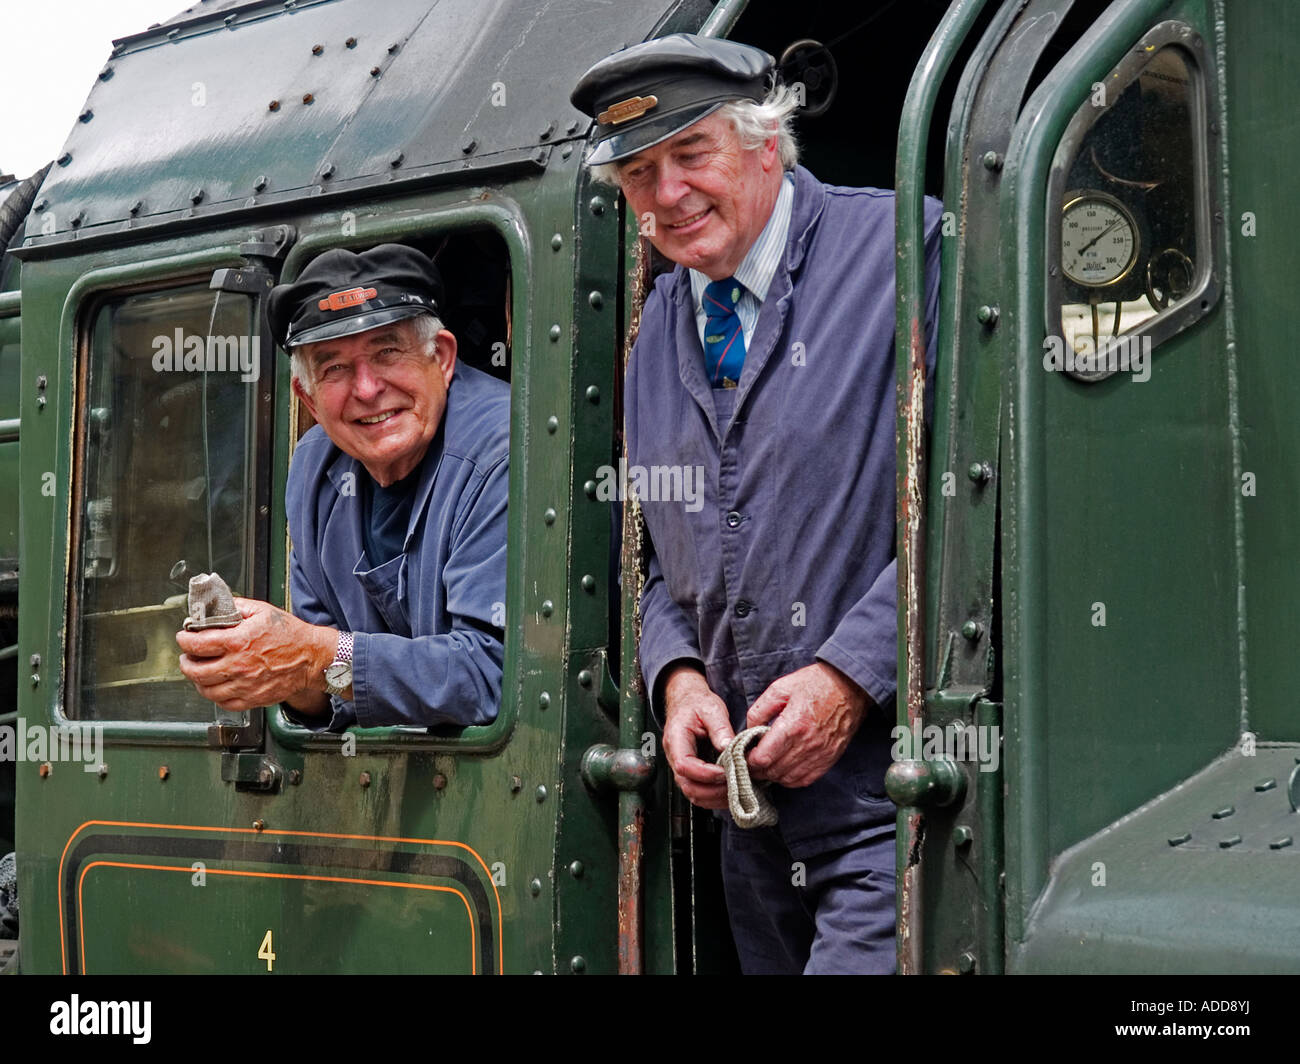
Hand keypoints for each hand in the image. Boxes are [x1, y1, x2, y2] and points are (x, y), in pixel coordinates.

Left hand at [176, 597, 335, 713]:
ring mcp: (244, 685)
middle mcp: (238, 666)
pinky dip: (214, 696)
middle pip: (195, 670)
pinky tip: (216, 686)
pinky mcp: (252, 698)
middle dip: (185, 662)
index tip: (183, 638)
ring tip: (199, 673)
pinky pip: (223, 703)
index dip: (184, 640)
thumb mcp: (263, 611)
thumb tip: (217, 607)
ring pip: (206, 690)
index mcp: (238, 642)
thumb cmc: (291, 635)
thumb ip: (237, 607)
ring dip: (197, 681)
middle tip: (187, 657)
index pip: (196, 644)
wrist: (312, 658)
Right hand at [660, 664, 734, 809]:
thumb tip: (730, 748)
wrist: (688, 701)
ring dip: (715, 797)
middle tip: (737, 785)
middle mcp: (674, 757)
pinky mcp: (691, 772)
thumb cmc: (697, 703)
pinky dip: (715, 796)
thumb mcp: (711, 709)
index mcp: (676, 740)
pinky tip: (733, 791)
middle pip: (688, 785)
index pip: (684, 765)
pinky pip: (700, 791)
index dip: (706, 773)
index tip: (727, 772)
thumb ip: (720, 729)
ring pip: (693, 793)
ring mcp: (681, 767)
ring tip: (738, 791)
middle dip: (713, 791)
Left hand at [744, 663, 869, 787]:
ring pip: (788, 779)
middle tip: (749, 761)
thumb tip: (748, 730)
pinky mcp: (829, 759)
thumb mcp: (780, 688)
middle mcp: (807, 744)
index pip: (763, 758)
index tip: (743, 753)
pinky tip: (783, 769)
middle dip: (757, 769)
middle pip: (773, 771)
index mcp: (793, 725)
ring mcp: (820, 754)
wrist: (849, 687)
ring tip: (765, 765)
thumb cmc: (814, 684)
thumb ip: (759, 710)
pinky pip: (805, 780)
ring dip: (773, 775)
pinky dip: (790, 779)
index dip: (748, 760)